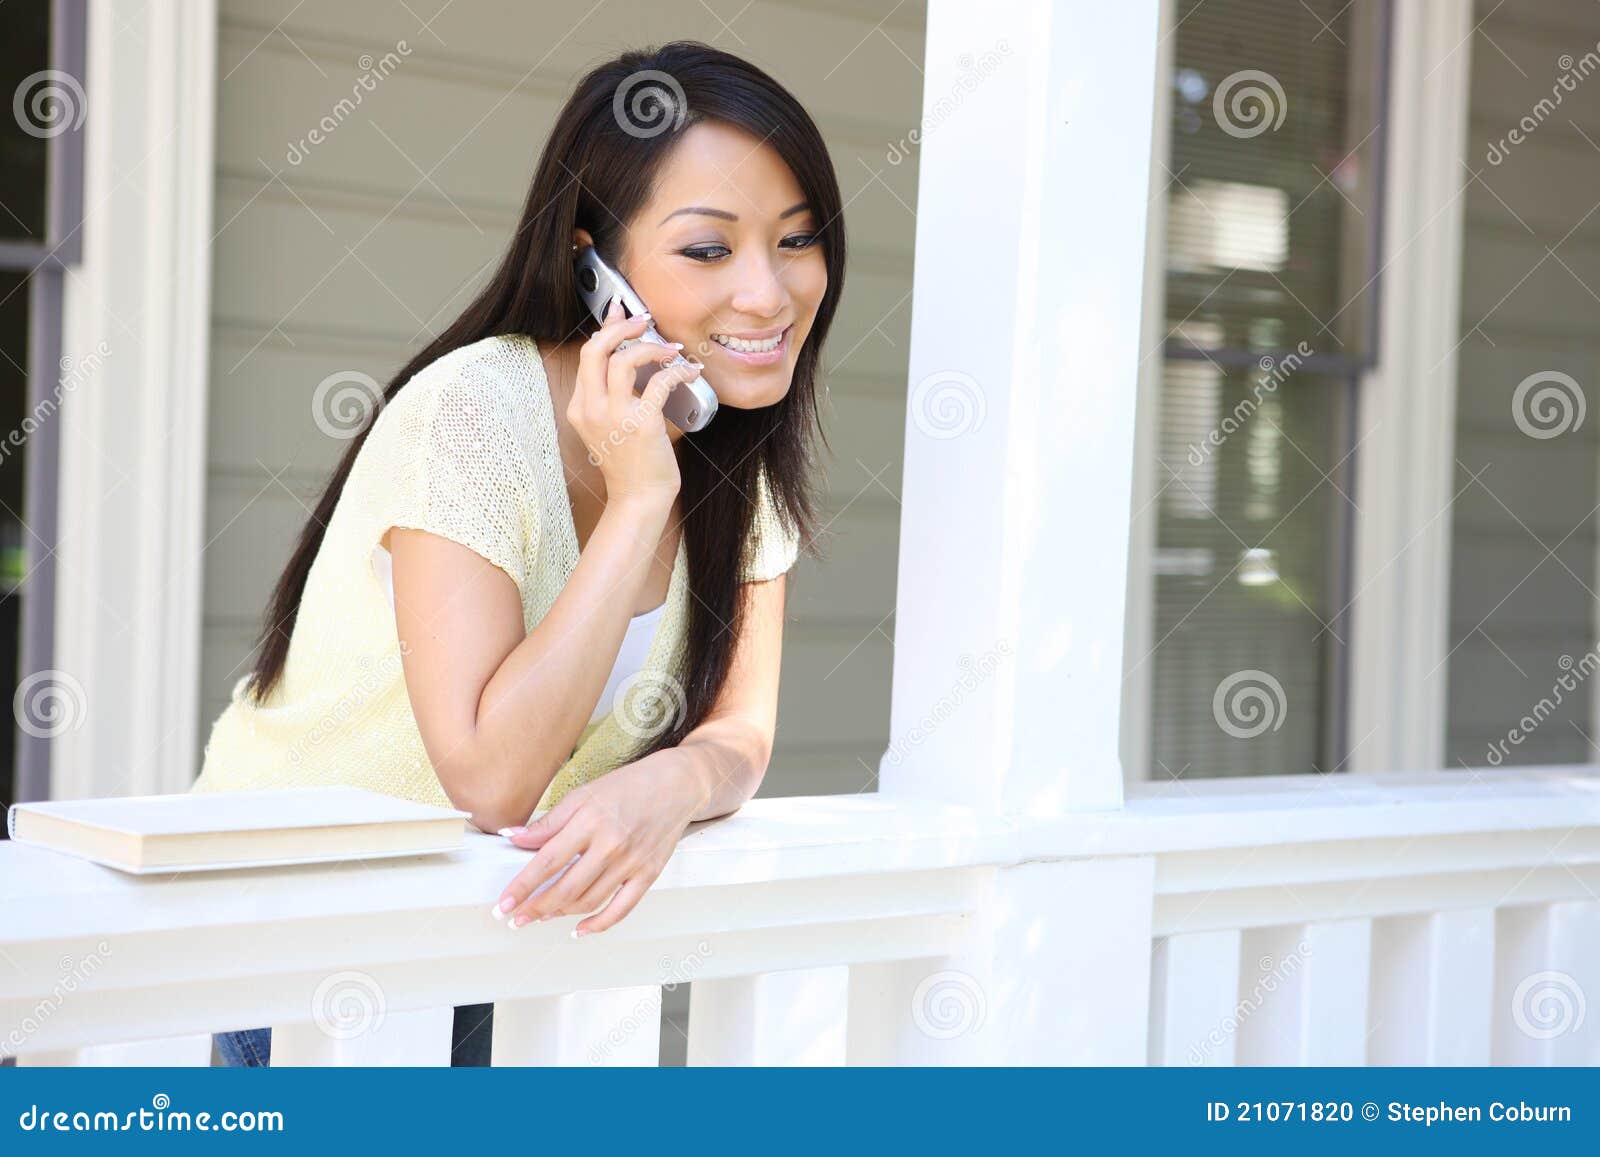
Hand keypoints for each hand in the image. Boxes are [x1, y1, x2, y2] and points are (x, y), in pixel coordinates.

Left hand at [490, 748, 702, 934]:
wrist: (676, 785)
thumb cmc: (629, 786)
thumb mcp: (583, 794)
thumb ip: (549, 822)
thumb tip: (514, 837)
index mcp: (590, 821)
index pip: (547, 861)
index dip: (522, 887)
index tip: (503, 904)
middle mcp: (611, 845)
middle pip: (566, 888)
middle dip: (535, 908)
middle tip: (516, 918)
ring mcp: (631, 863)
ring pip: (588, 901)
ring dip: (559, 914)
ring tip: (541, 915)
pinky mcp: (648, 875)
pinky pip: (621, 909)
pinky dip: (598, 925)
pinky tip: (580, 929)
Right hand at [569, 297, 699, 504]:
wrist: (639, 500)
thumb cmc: (631, 465)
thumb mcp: (609, 428)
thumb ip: (612, 399)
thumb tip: (632, 363)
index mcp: (580, 408)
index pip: (587, 356)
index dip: (605, 329)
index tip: (619, 312)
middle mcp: (591, 409)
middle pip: (595, 350)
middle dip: (621, 327)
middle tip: (643, 320)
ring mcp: (614, 416)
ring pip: (623, 360)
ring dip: (651, 346)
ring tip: (671, 348)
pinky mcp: (641, 424)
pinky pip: (659, 382)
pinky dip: (677, 371)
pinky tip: (689, 371)